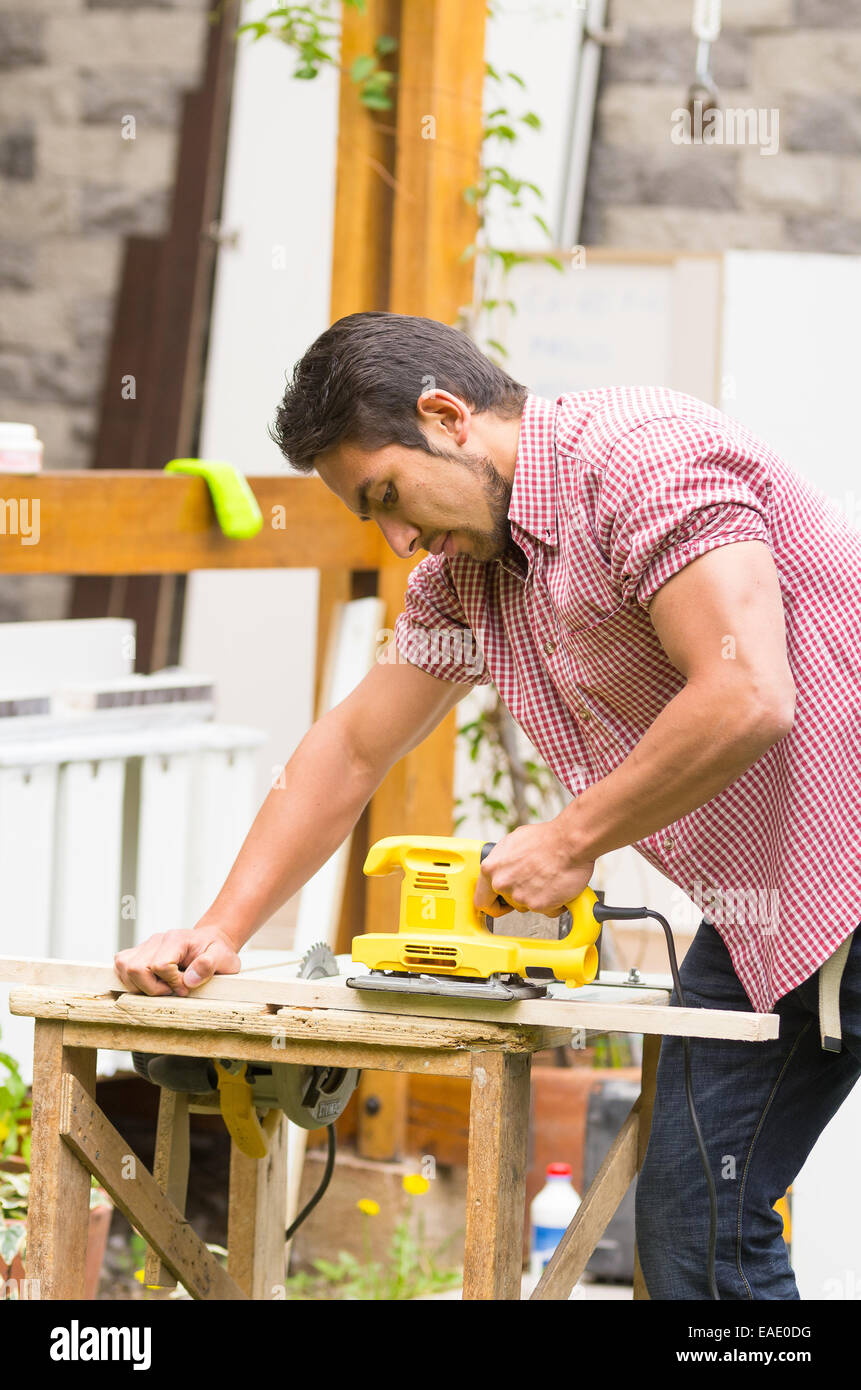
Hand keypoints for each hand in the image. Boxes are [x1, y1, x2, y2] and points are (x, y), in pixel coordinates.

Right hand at [114, 925, 241, 996]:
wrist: (209, 941)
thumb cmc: (216, 951)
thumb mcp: (224, 957)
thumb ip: (209, 965)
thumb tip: (189, 980)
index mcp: (176, 939)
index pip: (160, 965)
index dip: (171, 982)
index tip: (185, 987)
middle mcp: (157, 940)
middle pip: (136, 968)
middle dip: (152, 988)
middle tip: (171, 990)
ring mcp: (145, 946)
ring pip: (124, 968)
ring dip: (140, 986)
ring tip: (162, 987)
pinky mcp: (138, 953)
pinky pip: (121, 966)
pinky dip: (131, 980)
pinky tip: (150, 983)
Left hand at [473, 821, 595, 918]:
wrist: (570, 842)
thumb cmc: (546, 839)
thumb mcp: (513, 842)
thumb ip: (502, 861)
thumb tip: (502, 868)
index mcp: (491, 869)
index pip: (481, 900)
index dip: (494, 902)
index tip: (501, 903)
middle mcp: (502, 884)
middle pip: (508, 904)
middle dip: (520, 898)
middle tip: (533, 884)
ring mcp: (520, 896)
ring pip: (527, 907)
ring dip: (537, 899)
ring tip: (547, 880)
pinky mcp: (539, 905)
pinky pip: (546, 911)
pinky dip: (554, 903)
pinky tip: (557, 886)